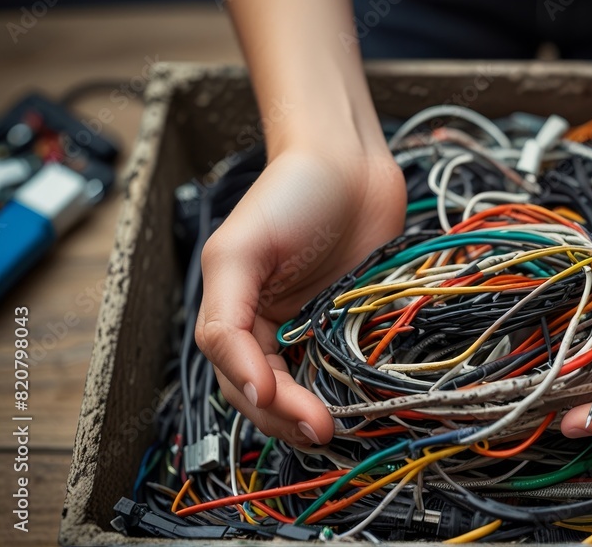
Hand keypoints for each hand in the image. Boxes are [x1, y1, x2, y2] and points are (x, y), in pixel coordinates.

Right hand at [196, 148, 405, 445]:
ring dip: (319, 410)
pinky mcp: (350, 317)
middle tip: (326, 431)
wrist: (349, 161)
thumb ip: (227, 321)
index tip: (304, 417)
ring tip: (342, 426)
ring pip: (307, 385)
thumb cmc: (291, 194)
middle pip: (271, 391)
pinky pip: (345, 362)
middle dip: (292, 417)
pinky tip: (364, 397)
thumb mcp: (240, 252)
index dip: (269, 403)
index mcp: (234, 313)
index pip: (241, 376)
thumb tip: (253, 384)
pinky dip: (350, 384)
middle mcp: (270, 324)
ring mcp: (311, 323)